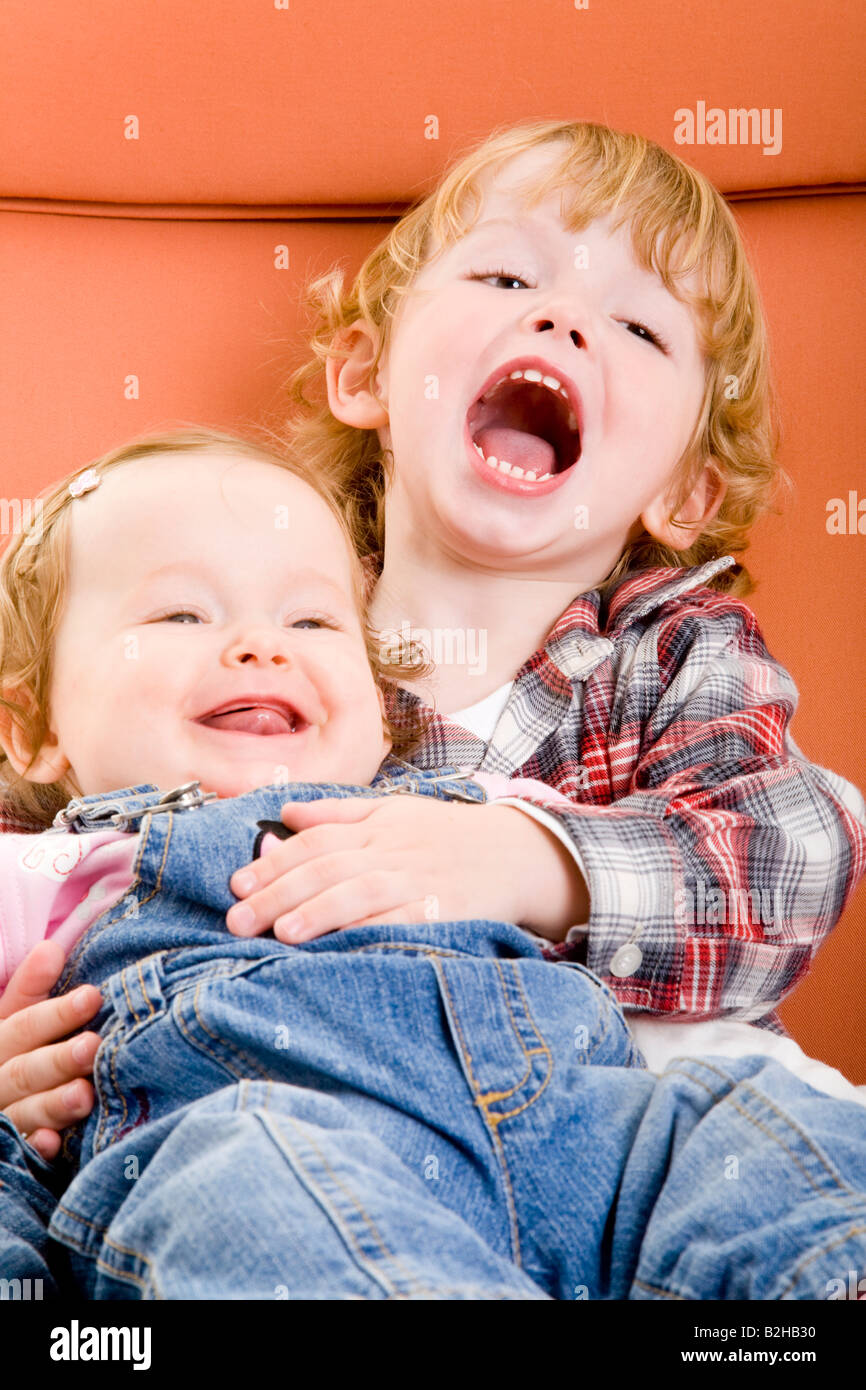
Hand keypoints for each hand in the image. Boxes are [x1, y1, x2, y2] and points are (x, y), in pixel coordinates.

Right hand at [0, 940, 101, 1159]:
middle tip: (93, 1046)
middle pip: (23, 1070)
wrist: (0, 1099)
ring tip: (85, 1094)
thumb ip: (30, 988)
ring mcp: (1, 1116)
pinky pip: (21, 1152)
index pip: (22, 1024)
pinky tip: (55, 1143)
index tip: (93, 996)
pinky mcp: (8, 1150)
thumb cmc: (15, 1053)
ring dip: (52, 1104)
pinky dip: (36, 1148)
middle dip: (58, 1059)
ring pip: (23, 1112)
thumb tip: (51, 948)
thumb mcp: (15, 1018)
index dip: (55, 1013)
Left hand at [227, 795, 588, 944]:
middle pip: (328, 867)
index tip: (236, 884)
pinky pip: (403, 921)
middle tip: (237, 918)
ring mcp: (420, 880)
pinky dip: (371, 931)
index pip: (315, 841)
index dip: (273, 861)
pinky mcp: (446, 909)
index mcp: (377, 826)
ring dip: (319, 911)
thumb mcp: (394, 812)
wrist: (518, 852)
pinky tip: (343, 945)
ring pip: (362, 892)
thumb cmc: (448, 835)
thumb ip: (337, 814)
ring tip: (280, 932)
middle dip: (279, 892)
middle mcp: (393, 850)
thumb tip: (284, 813)